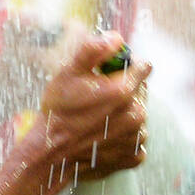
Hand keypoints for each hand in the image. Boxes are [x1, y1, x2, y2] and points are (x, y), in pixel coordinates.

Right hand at [40, 31, 149, 182]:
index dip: (127, 66)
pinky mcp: (134, 156)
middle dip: (125, 91)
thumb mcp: (67, 74)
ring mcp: (137, 138)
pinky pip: (136, 141)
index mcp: (124, 90)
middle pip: (141, 92)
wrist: (50, 156)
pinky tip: (103, 138)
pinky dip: (124, 139)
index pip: (144, 67)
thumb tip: (116, 38)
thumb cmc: (57, 113)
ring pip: (138, 116)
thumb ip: (93, 50)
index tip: (110, 73)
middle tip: (98, 99)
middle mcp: (137, 114)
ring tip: (98, 121)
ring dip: (124, 115)